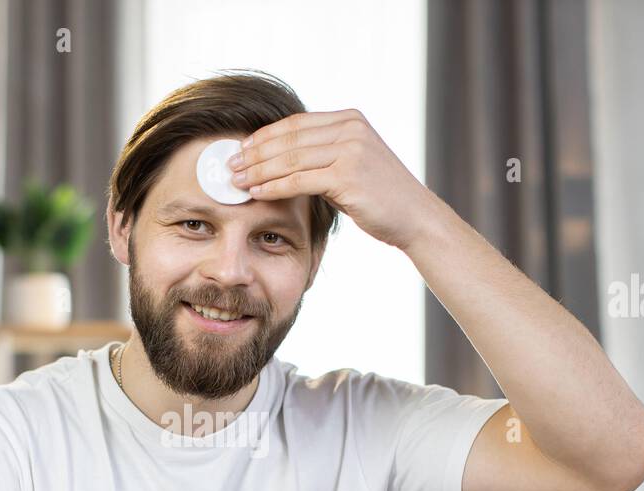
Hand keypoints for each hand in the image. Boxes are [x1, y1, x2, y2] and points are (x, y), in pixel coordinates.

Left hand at [228, 108, 432, 251]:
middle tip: (229, 164)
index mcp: (350, 120)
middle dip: (255, 152)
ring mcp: (351, 150)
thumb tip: (283, 155)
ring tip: (236, 180)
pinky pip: (298, 180)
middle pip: (289, 138)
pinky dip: (273, 186)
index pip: (296, 123)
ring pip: (290, 158)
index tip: (242, 148)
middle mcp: (351, 129)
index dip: (264, 135)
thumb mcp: (353, 163)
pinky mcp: (347, 176)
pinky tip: (256, 192)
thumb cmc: (381, 196)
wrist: (414, 218)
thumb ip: (325, 153)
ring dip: (258, 169)